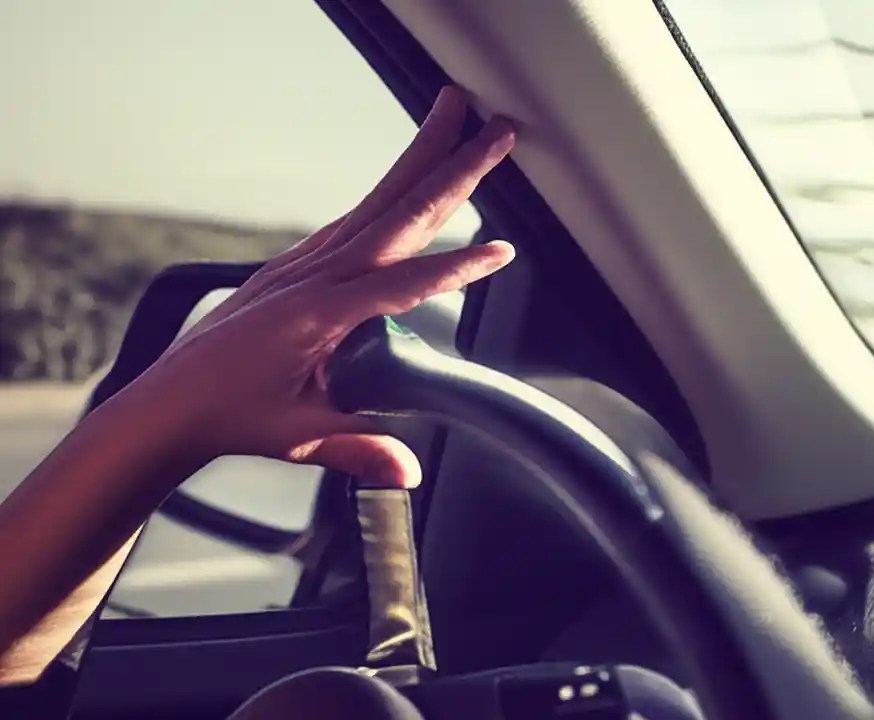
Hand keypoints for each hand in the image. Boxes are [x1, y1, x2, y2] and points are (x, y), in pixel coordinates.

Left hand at [137, 86, 514, 487]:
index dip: (455, 270)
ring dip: (424, 157)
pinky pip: (358, 216)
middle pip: (398, 210)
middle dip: (454, 168)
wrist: (168, 401)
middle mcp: (314, 274)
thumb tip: (409, 471)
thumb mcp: (296, 436)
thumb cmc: (228, 416)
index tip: (501, 251)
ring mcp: (306, 262)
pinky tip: (412, 179)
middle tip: (497, 131)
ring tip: (459, 118)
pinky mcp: (301, 264)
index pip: (402, 284)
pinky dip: (394, 188)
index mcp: (316, 313)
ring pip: (380, 199)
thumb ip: (358, 448)